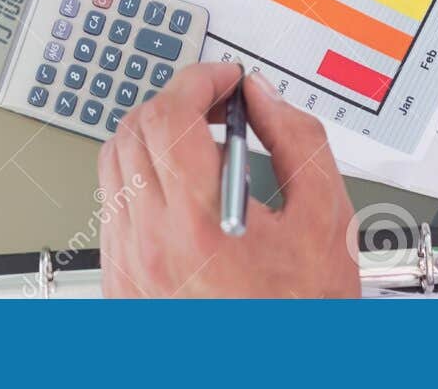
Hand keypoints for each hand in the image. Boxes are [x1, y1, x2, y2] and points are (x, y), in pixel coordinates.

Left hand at [98, 63, 360, 297]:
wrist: (279, 376)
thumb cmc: (301, 318)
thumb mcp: (326, 221)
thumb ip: (298, 143)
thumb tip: (266, 100)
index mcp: (198, 223)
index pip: (171, 115)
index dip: (200, 79)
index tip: (225, 79)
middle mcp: (149, 242)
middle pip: (135, 130)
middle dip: (177, 100)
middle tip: (217, 103)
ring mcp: (128, 264)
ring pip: (113, 162)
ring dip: (152, 136)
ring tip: (198, 143)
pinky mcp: (120, 282)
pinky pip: (111, 205)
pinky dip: (139, 177)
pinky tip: (180, 188)